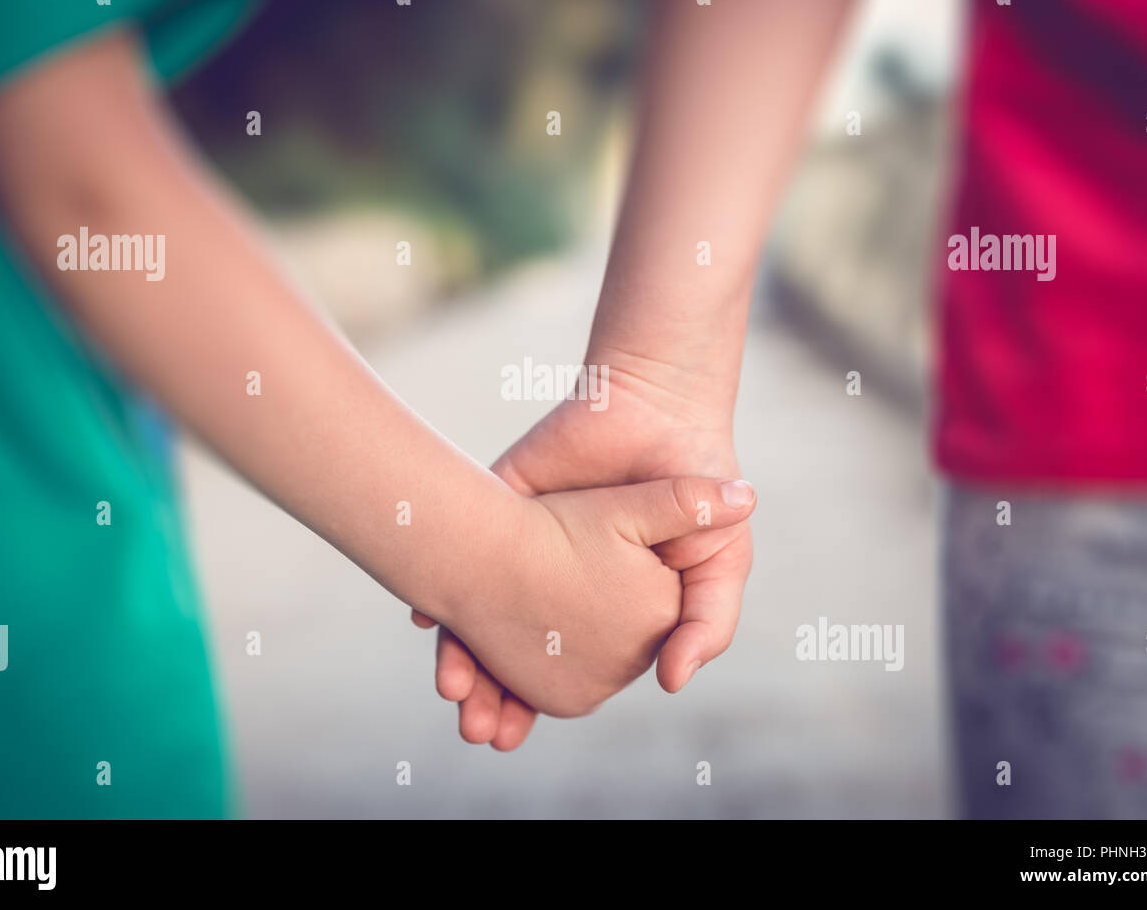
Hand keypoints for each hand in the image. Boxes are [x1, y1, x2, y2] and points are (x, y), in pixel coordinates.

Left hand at [436, 475, 754, 718]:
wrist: (667, 411)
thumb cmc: (702, 489)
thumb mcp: (720, 564)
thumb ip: (707, 626)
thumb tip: (673, 683)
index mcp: (598, 608)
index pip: (552, 668)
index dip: (528, 703)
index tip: (504, 735)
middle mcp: (551, 582)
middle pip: (503, 650)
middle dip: (482, 692)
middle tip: (469, 726)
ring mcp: (521, 543)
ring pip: (472, 610)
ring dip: (456, 653)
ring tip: (450, 688)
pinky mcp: (500, 502)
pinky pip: (459, 545)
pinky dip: (436, 582)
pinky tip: (426, 619)